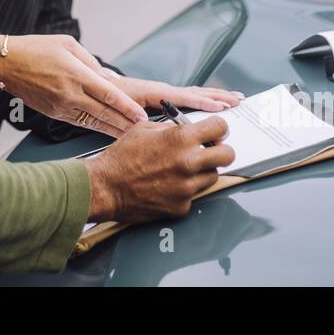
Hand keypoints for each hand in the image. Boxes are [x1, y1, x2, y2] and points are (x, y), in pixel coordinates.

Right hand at [0, 33, 147, 137]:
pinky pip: (80, 122)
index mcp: (75, 74)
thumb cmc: (36, 48)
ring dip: (113, 129)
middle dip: (126, 122)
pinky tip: (107, 130)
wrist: (7, 65)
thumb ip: (91, 62)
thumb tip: (108, 78)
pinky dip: (96, 127)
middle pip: (104, 113)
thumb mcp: (67, 44)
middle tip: (143, 128)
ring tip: (130, 134)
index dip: (127, 107)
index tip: (141, 115)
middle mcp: (70, 94)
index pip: (108, 95)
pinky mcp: (54, 113)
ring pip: (93, 122)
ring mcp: (61, 106)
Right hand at [83, 117, 233, 222]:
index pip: (220, 128)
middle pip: (228, 155)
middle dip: (220, 151)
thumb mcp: (143, 129)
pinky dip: (186, 190)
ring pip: (212, 176)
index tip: (216, 132)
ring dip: (202, 172)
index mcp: (180, 138)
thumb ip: (170, 128)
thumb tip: (187, 129)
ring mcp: (187, 187)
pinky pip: (194, 195)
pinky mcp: (182, 206)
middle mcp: (189, 162)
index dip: (218, 129)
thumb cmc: (121, 158)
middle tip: (210, 152)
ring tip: (182, 170)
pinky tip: (169, 185)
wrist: (106, 187)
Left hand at [111, 77, 242, 113]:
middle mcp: (163, 91)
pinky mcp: (165, 98)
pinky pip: (190, 98)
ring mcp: (166, 93)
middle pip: (196, 92)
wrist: (99, 89)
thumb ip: (137, 120)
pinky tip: (216, 104)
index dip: (203, 103)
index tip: (220, 107)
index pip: (184, 98)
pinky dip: (205, 99)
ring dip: (216, 96)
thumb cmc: (109, 99)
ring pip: (196, 93)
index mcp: (155, 93)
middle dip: (218, 96)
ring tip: (235, 99)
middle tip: (238, 101)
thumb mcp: (121, 113)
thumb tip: (154, 126)